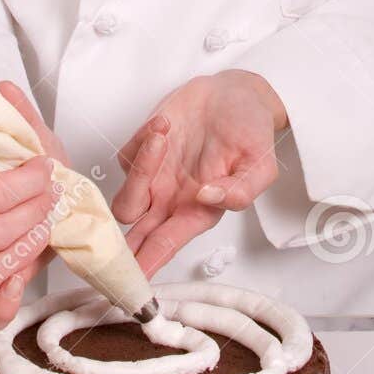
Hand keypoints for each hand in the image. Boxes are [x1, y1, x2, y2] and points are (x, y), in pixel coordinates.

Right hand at [0, 79, 68, 331]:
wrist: (55, 195)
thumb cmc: (36, 167)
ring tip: (44, 234)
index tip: (46, 170)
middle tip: (52, 200)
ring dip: (20, 254)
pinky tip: (18, 289)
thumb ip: (17, 115)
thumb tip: (2, 87)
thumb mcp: (34, 138)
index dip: (23, 185)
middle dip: (32, 215)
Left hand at [111, 70, 287, 277]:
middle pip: (134, 232)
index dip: (148, 262)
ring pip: (125, 197)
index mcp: (197, 211)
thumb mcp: (261, 163)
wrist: (235, 93)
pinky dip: (140, 142)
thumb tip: (208, 197)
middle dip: (120, 243)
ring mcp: (155, 176)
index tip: (132, 281)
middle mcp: (171, 199)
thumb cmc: (250, 130)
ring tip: (163, 136)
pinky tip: (166, 124)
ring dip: (139, 170)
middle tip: (113, 240)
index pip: (166, 244)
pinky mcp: (143, 149)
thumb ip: (242, 189)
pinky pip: (126, 157)